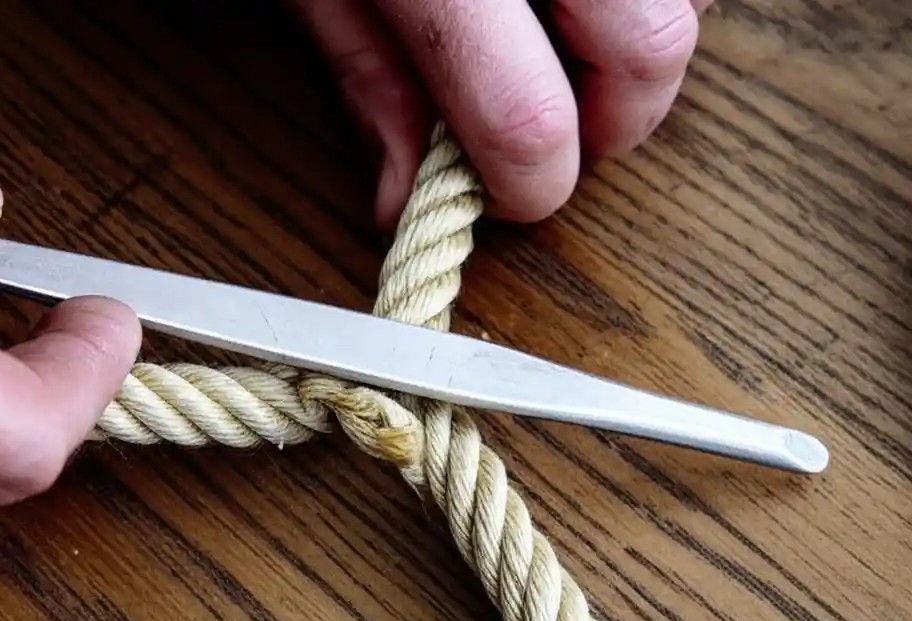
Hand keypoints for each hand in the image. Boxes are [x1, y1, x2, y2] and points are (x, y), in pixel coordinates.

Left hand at [291, 0, 710, 228]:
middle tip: (568, 127)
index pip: (525, 114)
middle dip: (621, 115)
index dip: (529, 184)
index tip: (512, 196)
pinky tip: (582, 1)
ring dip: (639, 42)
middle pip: (652, 46)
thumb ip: (368, 78)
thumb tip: (406, 200)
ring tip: (568, 41)